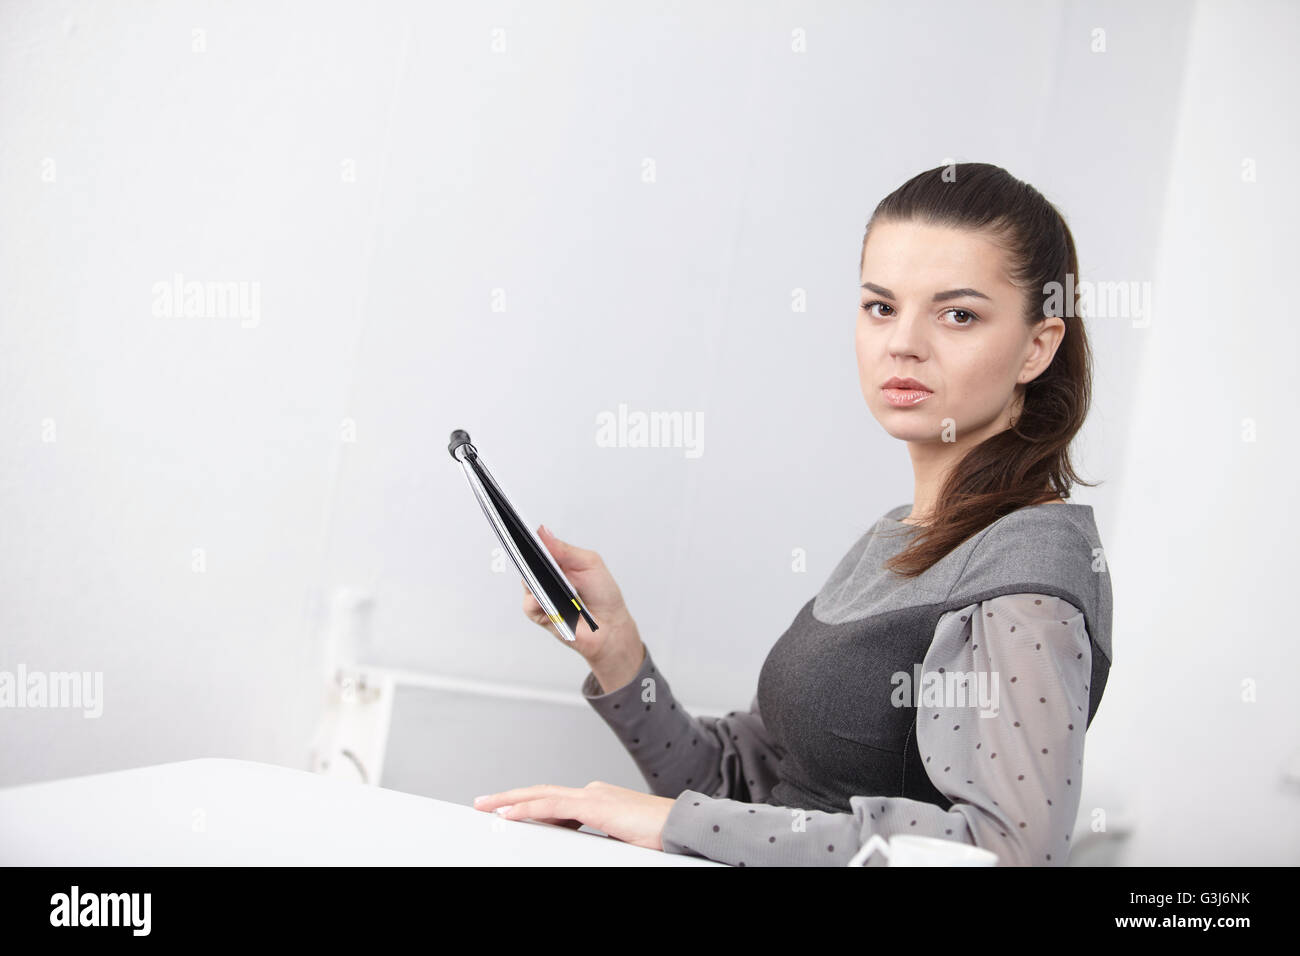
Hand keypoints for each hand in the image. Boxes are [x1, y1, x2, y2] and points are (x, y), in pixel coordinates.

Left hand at [473, 781, 677, 850]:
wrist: (683, 826)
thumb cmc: (659, 835)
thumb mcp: (620, 838)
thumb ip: (599, 837)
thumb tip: (583, 846)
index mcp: (598, 800)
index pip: (555, 801)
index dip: (529, 804)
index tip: (508, 810)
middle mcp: (593, 793)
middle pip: (542, 793)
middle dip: (510, 797)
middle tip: (484, 802)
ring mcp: (593, 796)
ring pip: (541, 796)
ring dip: (511, 800)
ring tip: (487, 805)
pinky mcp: (595, 806)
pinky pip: (552, 807)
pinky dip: (528, 809)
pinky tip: (509, 813)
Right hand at [521, 526, 643, 686]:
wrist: (610, 626)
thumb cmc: (603, 594)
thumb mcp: (589, 563)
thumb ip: (565, 550)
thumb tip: (544, 533)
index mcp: (559, 562)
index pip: (538, 547)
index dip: (530, 541)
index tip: (526, 535)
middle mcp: (548, 577)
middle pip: (528, 564)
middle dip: (529, 559)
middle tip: (535, 556)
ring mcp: (543, 594)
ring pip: (527, 583)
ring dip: (536, 581)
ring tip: (550, 581)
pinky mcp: (540, 613)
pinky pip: (529, 605)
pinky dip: (537, 601)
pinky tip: (549, 600)